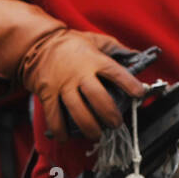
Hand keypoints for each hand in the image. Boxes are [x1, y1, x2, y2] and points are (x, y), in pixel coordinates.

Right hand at [20, 29, 147, 141]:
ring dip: (89, 127)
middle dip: (110, 114)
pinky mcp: (48, 93)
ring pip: (78, 110)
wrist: (38, 45)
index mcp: (94, 60)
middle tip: (116, 124)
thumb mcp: (94, 39)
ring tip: (96, 135)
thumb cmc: (70, 44)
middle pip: (98, 97)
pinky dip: (59, 129)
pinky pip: (53, 115)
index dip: (129, 84)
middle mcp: (79, 73)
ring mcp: (63, 84)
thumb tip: (136, 54)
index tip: (139, 94)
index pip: (115, 72)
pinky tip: (65, 138)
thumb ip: (115, 48)